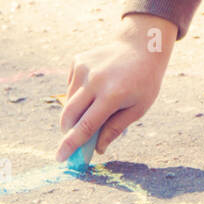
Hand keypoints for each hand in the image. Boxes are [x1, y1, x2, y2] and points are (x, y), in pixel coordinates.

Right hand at [56, 14, 177, 160]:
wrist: (141, 46)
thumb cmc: (144, 81)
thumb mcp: (138, 108)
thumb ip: (116, 128)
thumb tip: (97, 149)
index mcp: (112, 95)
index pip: (86, 125)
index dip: (71, 144)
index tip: (60, 157)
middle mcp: (95, 80)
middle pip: (69, 114)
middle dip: (67, 131)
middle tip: (72, 141)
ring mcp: (84, 68)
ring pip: (68, 101)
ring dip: (75, 112)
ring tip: (97, 105)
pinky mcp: (77, 61)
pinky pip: (71, 87)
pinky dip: (78, 95)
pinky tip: (95, 88)